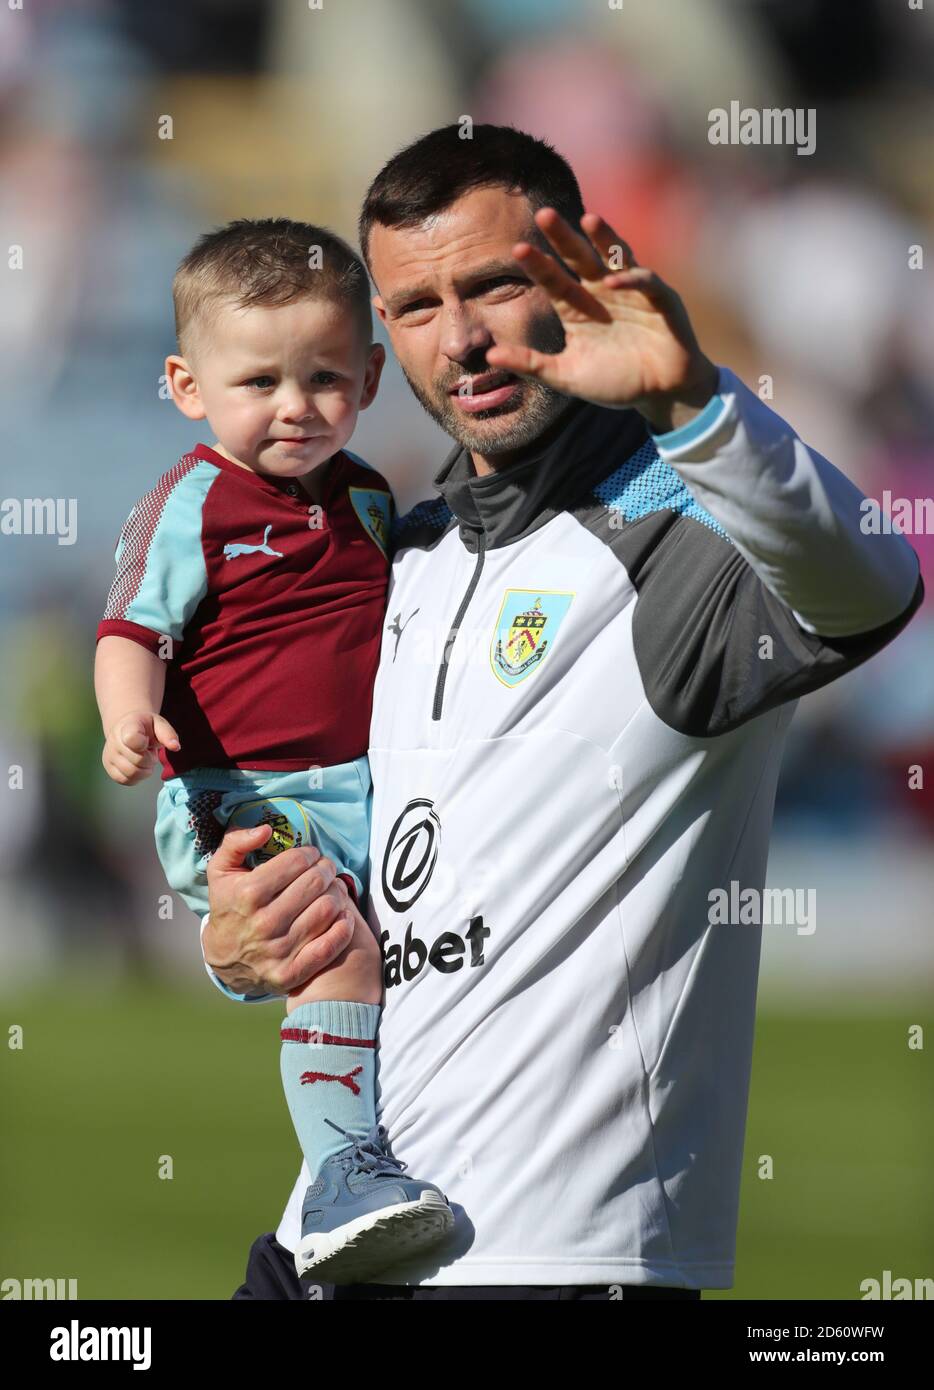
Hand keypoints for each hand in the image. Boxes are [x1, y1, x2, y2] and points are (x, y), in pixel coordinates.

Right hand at [102, 710, 180, 784]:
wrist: (126, 729)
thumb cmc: (146, 728)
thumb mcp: (158, 724)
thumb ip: (168, 734)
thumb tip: (175, 747)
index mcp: (128, 726)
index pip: (132, 739)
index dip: (142, 744)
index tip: (146, 741)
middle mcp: (114, 740)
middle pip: (138, 760)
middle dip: (150, 759)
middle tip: (149, 751)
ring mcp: (109, 755)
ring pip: (132, 773)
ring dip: (144, 769)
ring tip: (144, 758)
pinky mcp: (109, 768)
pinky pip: (126, 780)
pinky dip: (137, 776)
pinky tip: (138, 766)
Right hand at [203, 827, 357, 997]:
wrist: (224, 959)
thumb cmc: (229, 907)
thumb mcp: (220, 871)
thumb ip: (236, 843)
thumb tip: (266, 830)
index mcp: (248, 894)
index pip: (297, 862)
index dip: (309, 853)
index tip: (311, 856)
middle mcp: (264, 923)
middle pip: (316, 883)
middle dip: (326, 869)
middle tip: (325, 870)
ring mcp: (279, 950)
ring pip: (328, 909)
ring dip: (337, 893)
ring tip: (331, 890)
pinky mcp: (291, 972)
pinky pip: (331, 945)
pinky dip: (344, 926)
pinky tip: (343, 915)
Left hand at [484, 208, 718, 431]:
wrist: (660, 394)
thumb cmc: (615, 382)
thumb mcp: (566, 376)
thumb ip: (531, 364)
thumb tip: (490, 358)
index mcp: (578, 307)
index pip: (553, 279)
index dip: (538, 265)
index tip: (518, 249)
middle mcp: (602, 292)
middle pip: (580, 257)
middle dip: (564, 236)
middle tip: (544, 215)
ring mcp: (632, 293)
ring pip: (615, 256)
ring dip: (604, 237)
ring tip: (589, 219)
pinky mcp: (661, 301)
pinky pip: (646, 283)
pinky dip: (631, 280)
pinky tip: (613, 281)